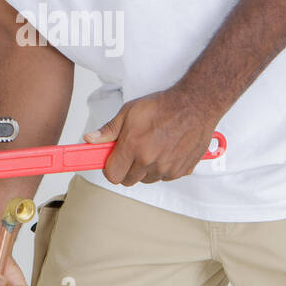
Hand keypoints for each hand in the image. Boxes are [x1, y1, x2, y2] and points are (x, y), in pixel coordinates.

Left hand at [84, 85, 220, 185]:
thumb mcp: (130, 112)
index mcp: (133, 146)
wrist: (195, 105)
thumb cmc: (163, 106)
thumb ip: (109, 130)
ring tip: (151, 148)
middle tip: (132, 152)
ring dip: (145, 169)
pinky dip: (162, 168)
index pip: (112, 175)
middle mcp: (149, 161)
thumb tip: (90, 140)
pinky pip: (164, 177)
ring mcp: (166, 168)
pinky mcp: (180, 171)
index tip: (112, 160)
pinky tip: (165, 150)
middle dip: (126, 168)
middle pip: (128, 180)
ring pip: (146, 179)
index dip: (110, 168)